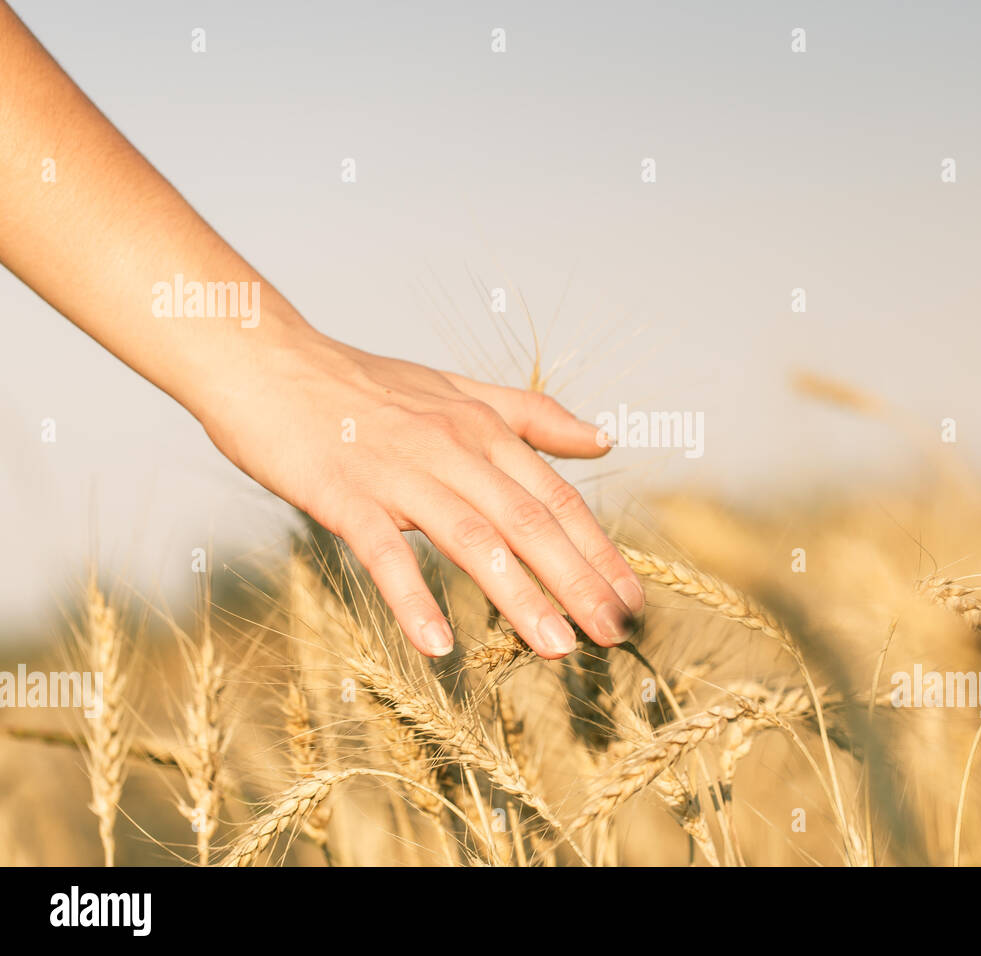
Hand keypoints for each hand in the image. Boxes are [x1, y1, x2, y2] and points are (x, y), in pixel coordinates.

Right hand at [196, 328, 643, 658]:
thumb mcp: (458, 390)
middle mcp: (453, 449)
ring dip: (518, 596)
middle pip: (529, 522)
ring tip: (556, 648)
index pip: (557, 498)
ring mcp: (399, 471)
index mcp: (483, 429)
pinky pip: (384, 553)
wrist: (267, 358)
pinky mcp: (344, 493)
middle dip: (578, 582)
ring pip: (472, 538)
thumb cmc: (362, 384)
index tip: (633, 598)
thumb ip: (533, 417)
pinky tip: (439, 645)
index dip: (599, 550)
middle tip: (614, 634)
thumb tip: (603, 438)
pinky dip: (413, 598)